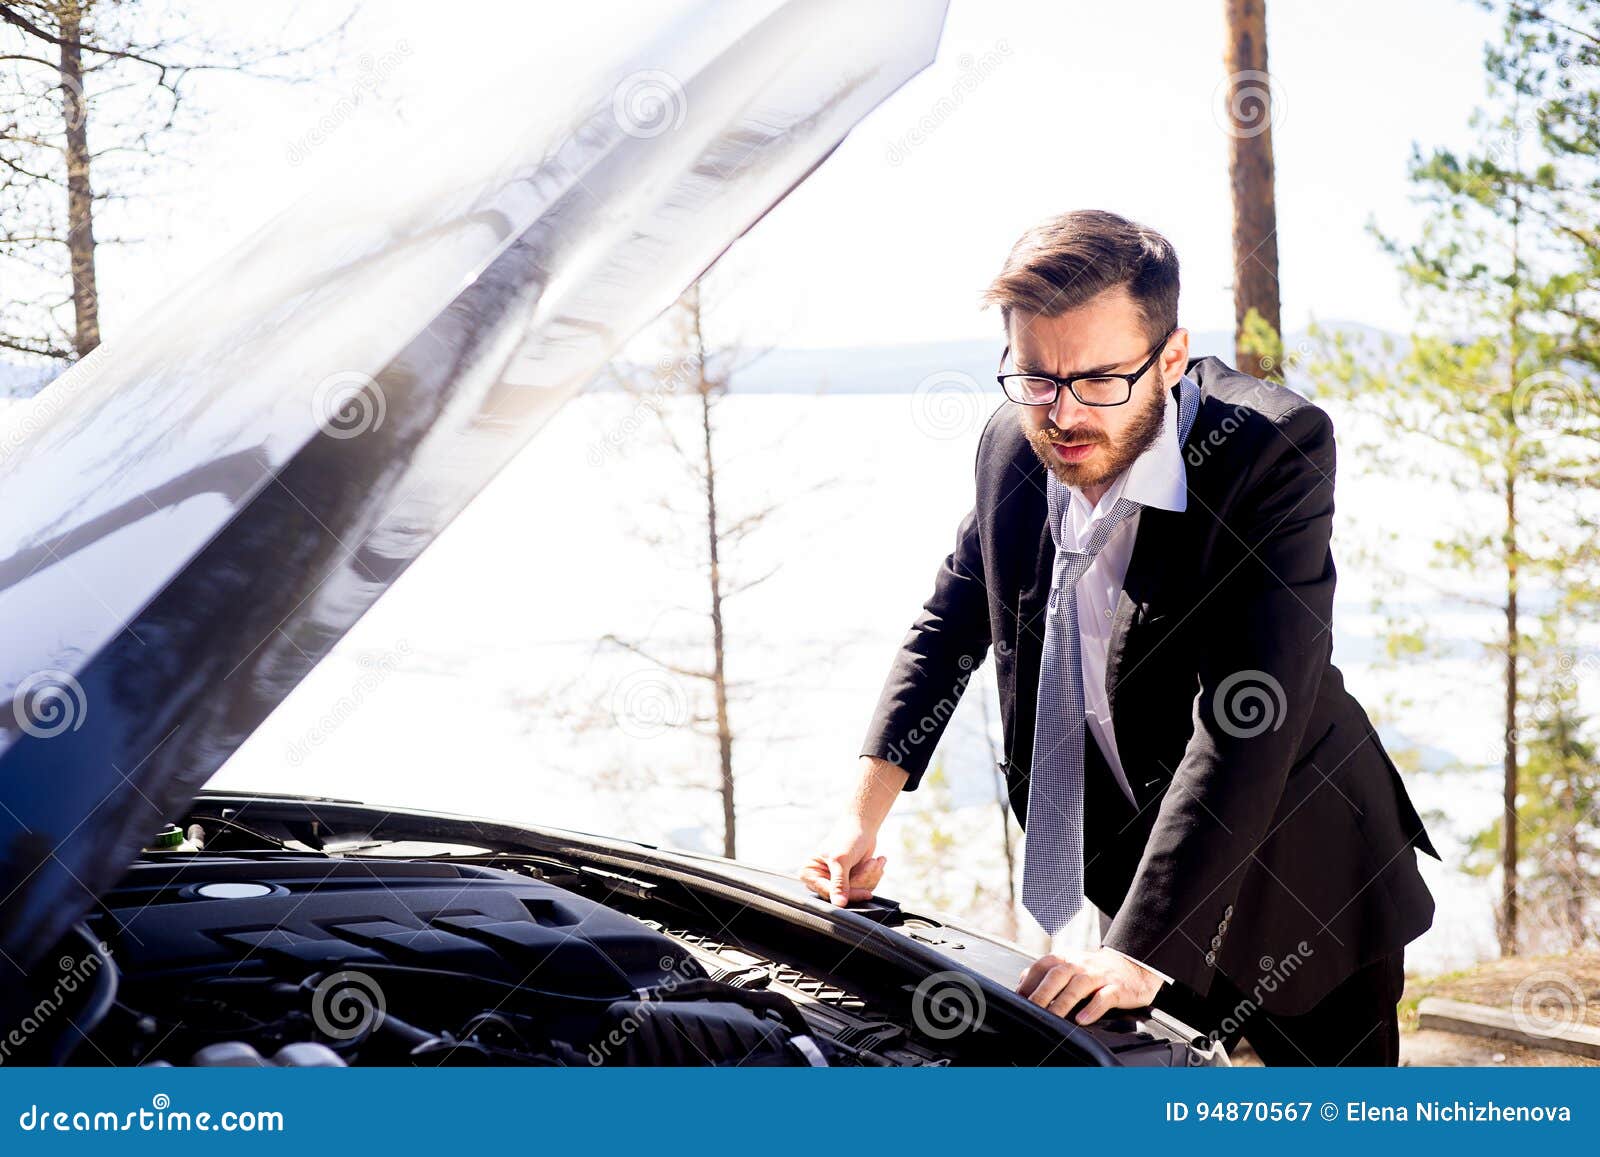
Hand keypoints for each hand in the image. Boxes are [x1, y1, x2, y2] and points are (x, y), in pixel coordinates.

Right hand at [799, 823, 885, 906]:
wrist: (862, 825)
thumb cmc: (847, 837)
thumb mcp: (841, 860)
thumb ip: (839, 883)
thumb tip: (838, 904)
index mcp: (809, 872)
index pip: (829, 893)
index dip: (848, 894)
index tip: (866, 893)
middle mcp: (820, 878)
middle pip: (843, 895)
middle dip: (862, 880)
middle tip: (873, 864)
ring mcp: (835, 880)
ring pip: (856, 892)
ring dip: (870, 876)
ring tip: (876, 860)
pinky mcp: (849, 880)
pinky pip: (863, 888)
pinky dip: (873, 876)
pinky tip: (876, 862)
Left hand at [1015, 948, 1163, 1024]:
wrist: (1134, 966)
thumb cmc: (1096, 971)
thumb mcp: (1070, 966)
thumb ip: (1046, 974)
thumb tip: (1020, 986)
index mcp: (1066, 958)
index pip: (1042, 965)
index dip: (1029, 981)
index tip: (1019, 1000)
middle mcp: (1080, 964)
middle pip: (1057, 974)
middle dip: (1042, 993)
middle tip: (1032, 1010)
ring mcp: (1099, 975)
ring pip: (1078, 985)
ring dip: (1063, 1002)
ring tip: (1053, 1017)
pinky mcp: (1117, 988)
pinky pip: (1104, 997)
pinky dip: (1093, 1008)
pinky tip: (1083, 1020)